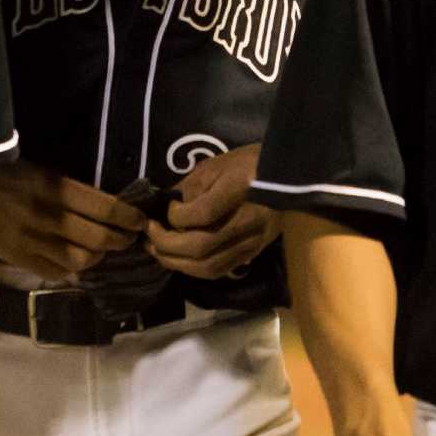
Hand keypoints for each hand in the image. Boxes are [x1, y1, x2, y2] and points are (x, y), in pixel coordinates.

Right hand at [0, 161, 147, 281]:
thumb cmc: (2, 172)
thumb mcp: (39, 170)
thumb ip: (69, 190)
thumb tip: (104, 208)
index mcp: (52, 187)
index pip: (102, 207)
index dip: (128, 217)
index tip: (140, 220)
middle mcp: (45, 216)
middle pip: (97, 237)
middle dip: (120, 240)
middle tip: (129, 238)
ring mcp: (31, 241)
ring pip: (79, 259)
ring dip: (97, 257)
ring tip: (102, 250)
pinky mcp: (18, 258)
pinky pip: (55, 272)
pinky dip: (72, 270)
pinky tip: (76, 262)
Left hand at [146, 145, 278, 279]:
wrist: (287, 178)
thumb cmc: (248, 164)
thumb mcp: (215, 165)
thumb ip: (190, 188)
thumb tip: (165, 209)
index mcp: (239, 191)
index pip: (202, 214)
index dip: (176, 216)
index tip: (166, 210)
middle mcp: (247, 221)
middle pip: (201, 247)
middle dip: (166, 244)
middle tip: (148, 235)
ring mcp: (252, 242)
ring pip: (208, 266)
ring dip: (176, 263)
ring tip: (157, 251)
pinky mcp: (253, 253)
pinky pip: (219, 270)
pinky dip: (194, 269)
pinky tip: (179, 259)